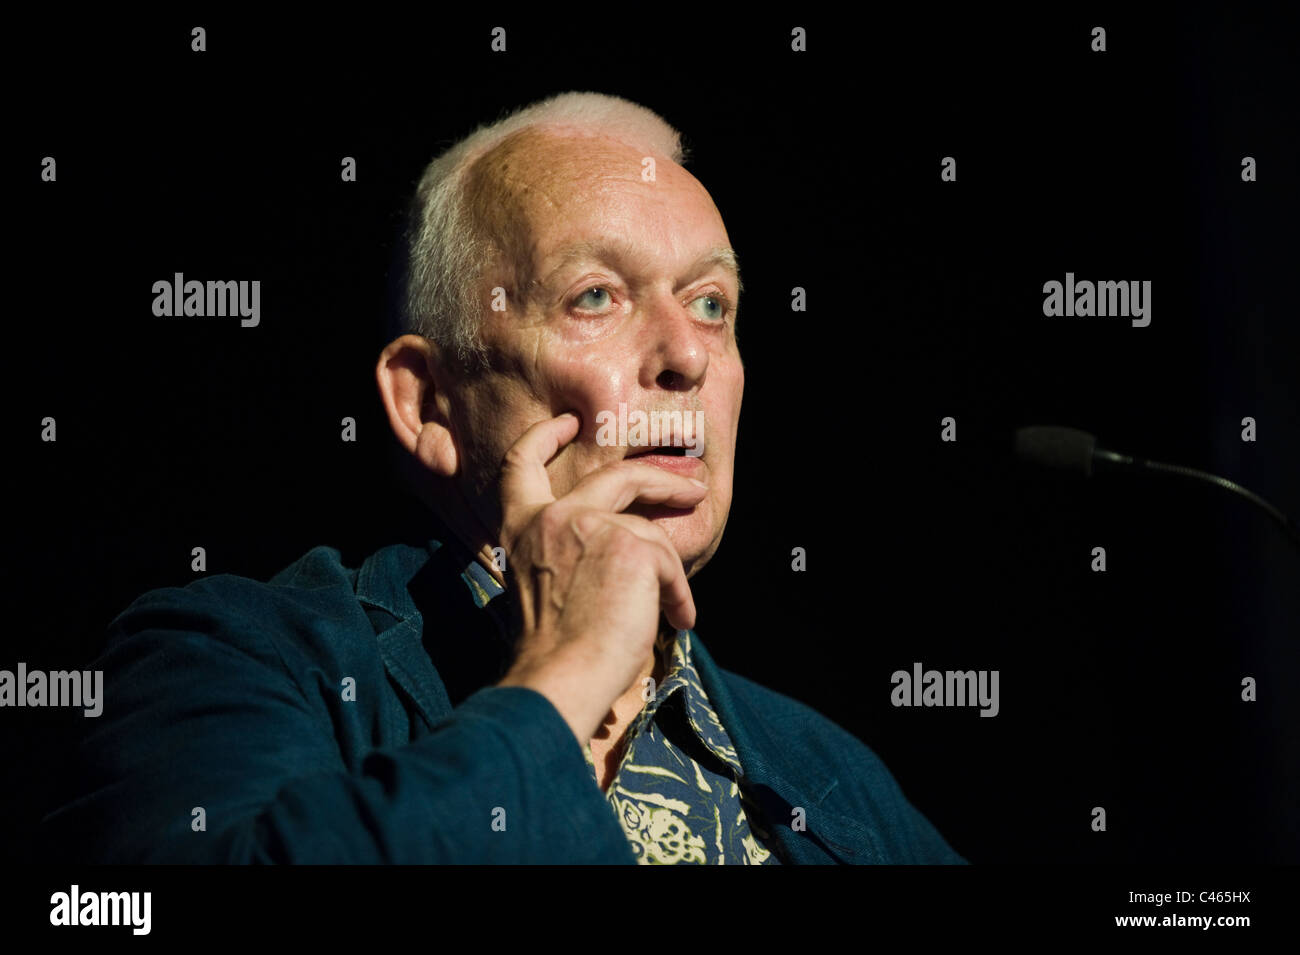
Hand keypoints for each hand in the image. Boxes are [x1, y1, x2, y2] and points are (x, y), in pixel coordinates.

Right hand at [494, 412, 706, 744]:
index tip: (567, 423)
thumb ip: (563, 555)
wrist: (560, 676)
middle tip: (691, 488)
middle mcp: (551, 517)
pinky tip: (677, 619)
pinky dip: (677, 594)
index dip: (543, 437)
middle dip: (660, 479)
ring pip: (650, 528)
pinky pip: (668, 562)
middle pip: (615, 476)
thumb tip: (618, 547)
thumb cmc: (551, 651)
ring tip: (677, 609)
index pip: (521, 465)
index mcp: (521, 529)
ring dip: (670, 570)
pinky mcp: (629, 545)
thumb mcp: (539, 587)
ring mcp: (589, 525)